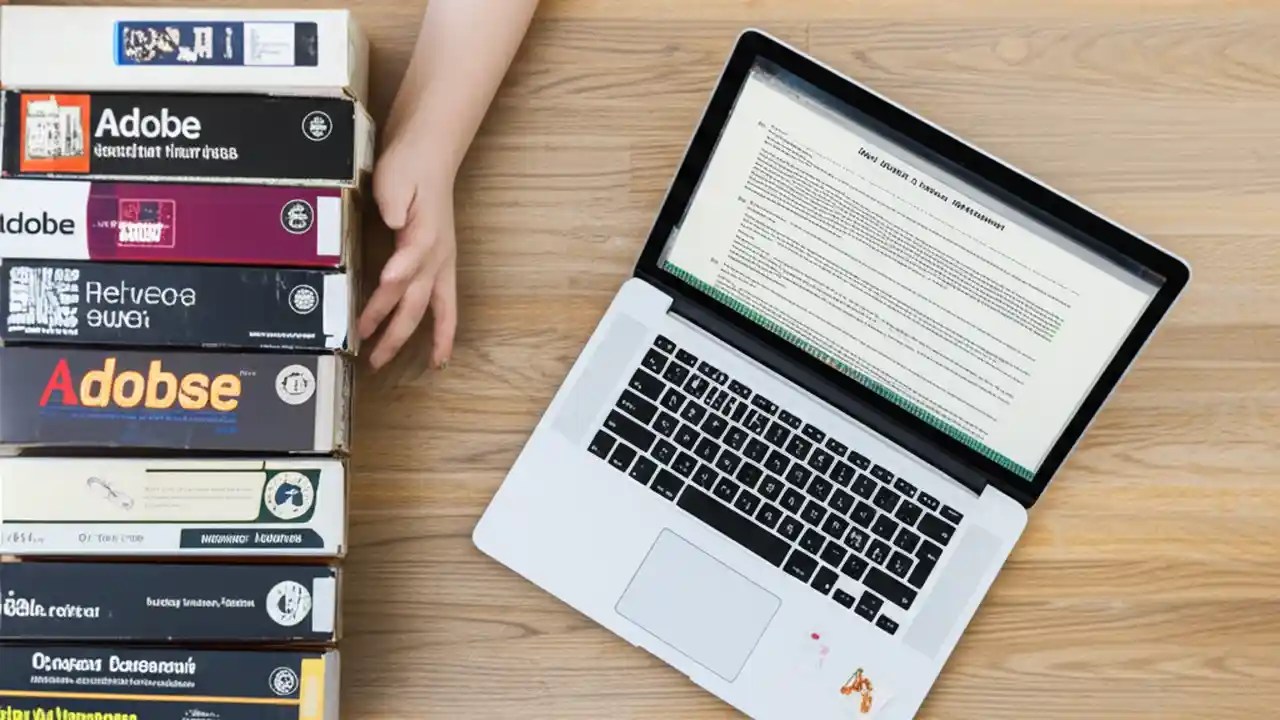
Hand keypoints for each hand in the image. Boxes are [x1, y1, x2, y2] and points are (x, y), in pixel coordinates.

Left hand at [359, 135, 457, 370]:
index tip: (382, 294)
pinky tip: (439, 354)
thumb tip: (395, 219)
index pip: (408, 262)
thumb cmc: (409, 165)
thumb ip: (394, 199)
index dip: (396, 277)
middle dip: (394, 330)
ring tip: (397, 364)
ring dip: (417, 339)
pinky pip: (445, 306)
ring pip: (432, 310)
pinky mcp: (439, 264)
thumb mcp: (396, 176)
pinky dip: (444, 330)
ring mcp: (441, 262)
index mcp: (424, 234)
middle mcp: (437, 255)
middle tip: (372, 356)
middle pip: (415, 300)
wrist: (430, 154)